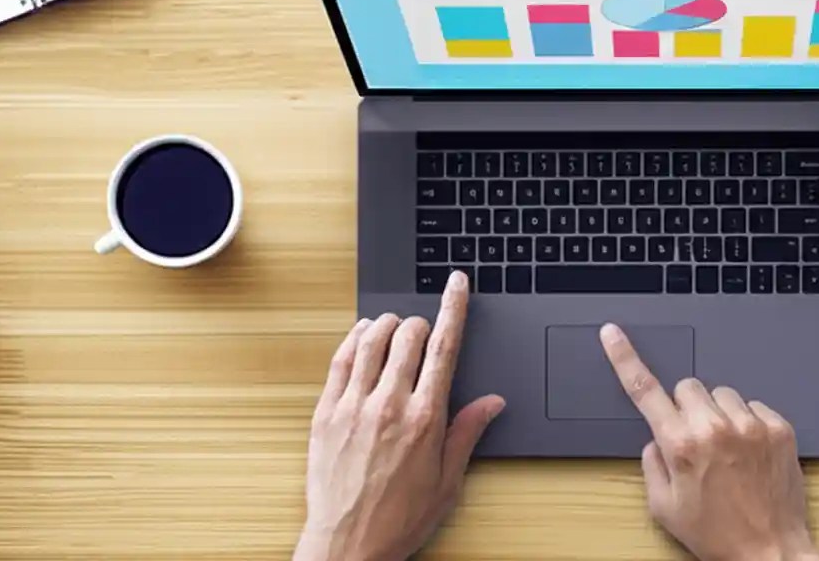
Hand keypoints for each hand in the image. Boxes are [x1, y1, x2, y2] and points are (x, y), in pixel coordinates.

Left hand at [295, 271, 504, 560]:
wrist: (348, 546)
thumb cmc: (399, 519)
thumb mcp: (449, 481)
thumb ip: (468, 433)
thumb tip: (492, 402)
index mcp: (425, 419)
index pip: (445, 347)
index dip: (453, 307)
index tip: (456, 284)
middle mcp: (389, 405)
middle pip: (408, 335)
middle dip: (420, 322)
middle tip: (424, 329)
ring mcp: (353, 406)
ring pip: (371, 339)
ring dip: (387, 325)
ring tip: (394, 330)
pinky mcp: (325, 413)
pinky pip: (339, 360)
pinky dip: (353, 340)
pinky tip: (362, 339)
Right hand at [600, 323, 818, 560]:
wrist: (770, 552)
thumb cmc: (717, 535)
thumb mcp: (664, 507)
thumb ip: (652, 463)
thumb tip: (656, 438)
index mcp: (681, 445)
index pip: (644, 390)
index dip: (624, 358)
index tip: (612, 334)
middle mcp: (716, 428)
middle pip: (689, 386)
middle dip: (686, 408)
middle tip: (694, 441)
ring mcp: (751, 426)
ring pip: (723, 393)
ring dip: (719, 414)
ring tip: (726, 451)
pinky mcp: (779, 428)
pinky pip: (754, 406)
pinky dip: (748, 423)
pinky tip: (749, 452)